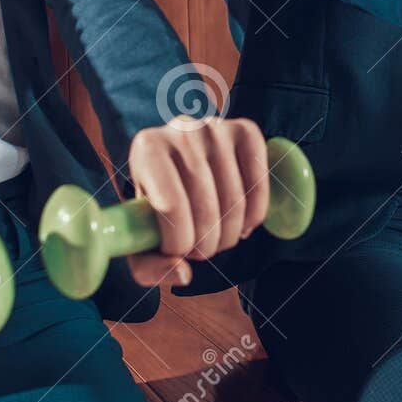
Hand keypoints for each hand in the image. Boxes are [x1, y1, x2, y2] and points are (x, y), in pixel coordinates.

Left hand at [125, 116, 270, 288]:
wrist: (173, 162)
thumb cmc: (154, 205)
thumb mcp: (141, 236)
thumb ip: (149, 266)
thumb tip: (183, 274)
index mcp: (147, 148)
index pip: (171, 206)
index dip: (179, 243)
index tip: (178, 252)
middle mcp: (182, 129)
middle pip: (206, 206)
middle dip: (205, 245)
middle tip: (200, 251)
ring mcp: (217, 127)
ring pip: (235, 201)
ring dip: (229, 235)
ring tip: (216, 239)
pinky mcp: (245, 130)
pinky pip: (259, 184)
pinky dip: (255, 215)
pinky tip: (242, 225)